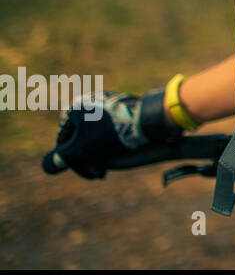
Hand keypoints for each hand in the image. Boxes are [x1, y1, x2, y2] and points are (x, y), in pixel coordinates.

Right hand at [47, 87, 179, 178]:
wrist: (146, 120)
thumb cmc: (109, 135)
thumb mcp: (80, 150)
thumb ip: (62, 159)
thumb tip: (48, 166)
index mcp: (74, 108)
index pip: (65, 142)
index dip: (74, 162)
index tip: (92, 173)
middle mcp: (89, 101)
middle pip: (82, 137)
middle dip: (88, 158)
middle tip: (100, 173)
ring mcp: (108, 101)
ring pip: (97, 133)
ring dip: (100, 152)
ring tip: (113, 165)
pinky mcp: (124, 104)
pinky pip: (112, 127)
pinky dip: (113, 141)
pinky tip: (122, 152)